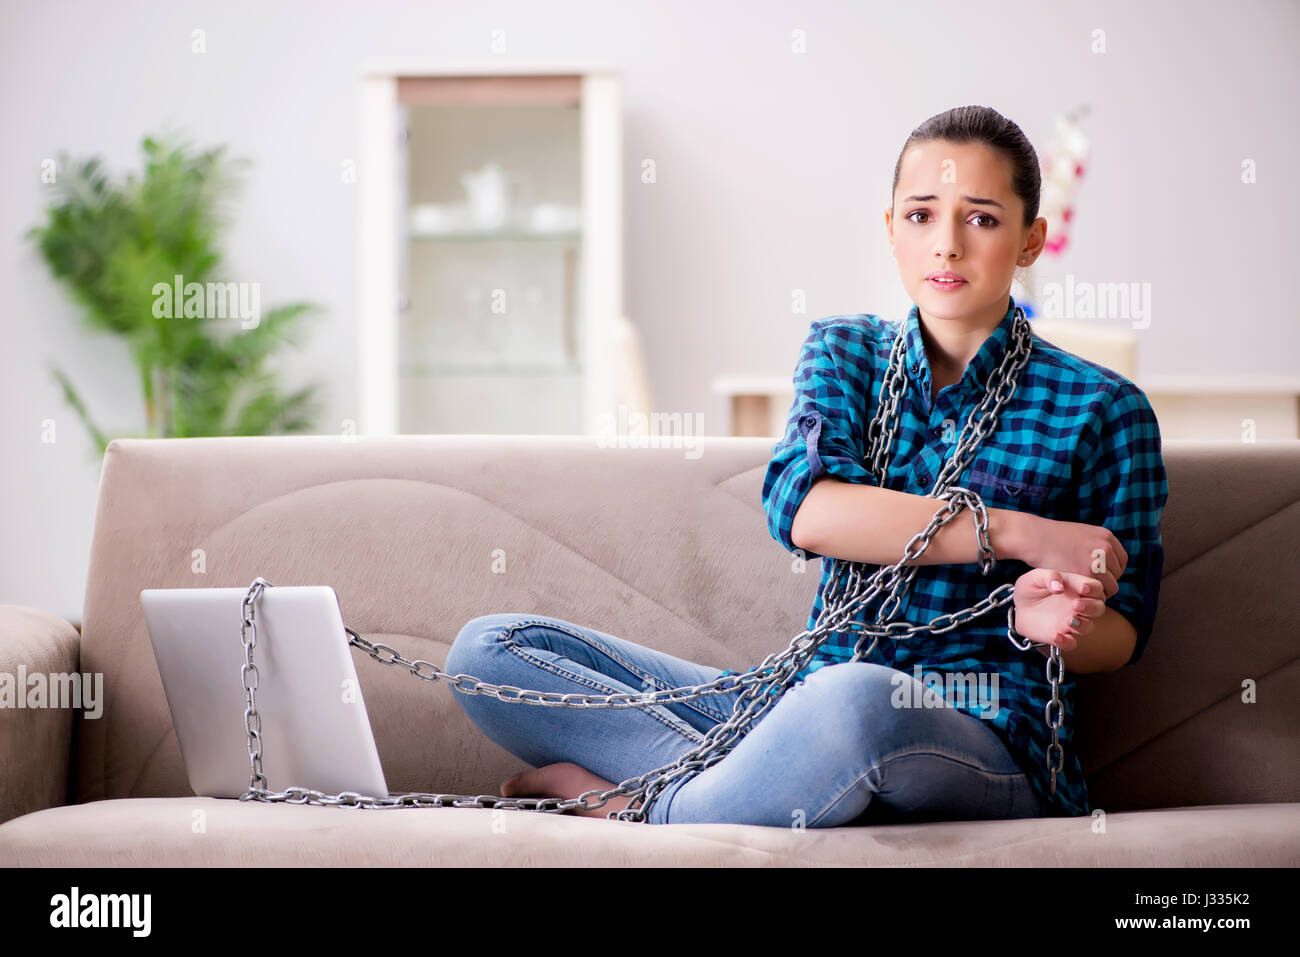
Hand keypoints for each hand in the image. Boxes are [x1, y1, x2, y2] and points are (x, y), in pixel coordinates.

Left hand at [1012, 567, 1107, 650]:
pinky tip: (1056, 636)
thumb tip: (1059, 587)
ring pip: (1088, 626)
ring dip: (1082, 625)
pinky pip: (1070, 643)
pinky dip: (1066, 642)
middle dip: (1091, 607)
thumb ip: (1049, 576)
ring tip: (1069, 620)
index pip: (1094, 587)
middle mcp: (1077, 606)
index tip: (1083, 588)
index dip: (1093, 588)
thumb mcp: (1035, 577)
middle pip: (1098, 607)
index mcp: (1075, 588)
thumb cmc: (1030, 589)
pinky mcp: (1061, 636)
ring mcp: (1070, 622)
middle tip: (1076, 605)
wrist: (1018, 607)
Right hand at [1013, 514, 1127, 600]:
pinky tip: (1078, 593)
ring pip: (1111, 586)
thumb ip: (1097, 546)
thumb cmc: (1053, 537)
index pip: (1121, 561)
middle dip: (1105, 582)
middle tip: (1088, 586)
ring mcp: (1097, 561)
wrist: (1034, 537)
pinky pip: (1098, 593)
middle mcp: (1105, 547)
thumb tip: (1108, 561)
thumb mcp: (1082, 534)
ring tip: (1083, 591)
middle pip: (1117, 575)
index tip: (1100, 577)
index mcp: (1106, 536)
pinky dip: (1090, 596)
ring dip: (1099, 591)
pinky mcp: (1085, 574)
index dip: (1112, 571)